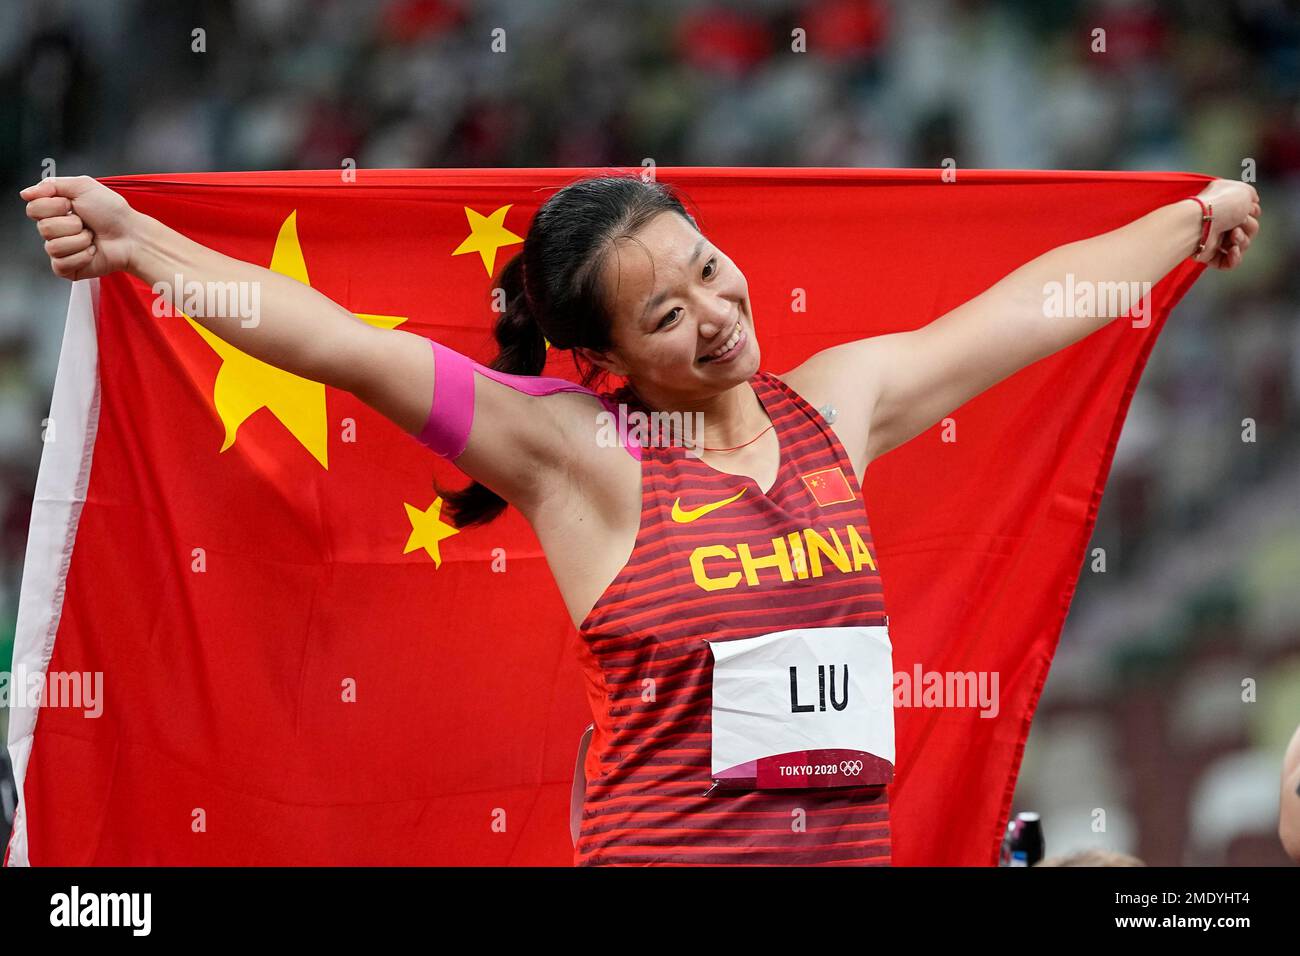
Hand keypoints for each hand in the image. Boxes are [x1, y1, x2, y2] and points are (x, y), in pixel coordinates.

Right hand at [19, 175, 136, 280]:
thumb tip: (25, 193)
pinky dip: (81, 256)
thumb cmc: (112, 212)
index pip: (33, 209)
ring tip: (92, 237)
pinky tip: (92, 252)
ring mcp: (61, 250)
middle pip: (43, 228)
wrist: (131, 236)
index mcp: (55, 210)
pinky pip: (60, 263)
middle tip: (86, 223)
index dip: (53, 206)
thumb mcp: (83, 186)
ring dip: (79, 240)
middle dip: (70, 224)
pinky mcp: (68, 268)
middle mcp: (55, 230)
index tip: (72, 204)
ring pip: (53, 246)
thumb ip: (51, 185)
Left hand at [1190, 179, 1259, 269]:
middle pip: (1250, 230)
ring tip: (1232, 235)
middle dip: (1249, 227)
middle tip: (1238, 223)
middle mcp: (1221, 220)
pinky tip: (1232, 251)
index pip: (1251, 213)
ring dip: (1242, 240)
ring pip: (1242, 245)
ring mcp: (1215, 238)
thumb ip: (1251, 195)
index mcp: (1226, 204)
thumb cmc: (1220, 205)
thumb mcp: (1243, 191)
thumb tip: (1252, 203)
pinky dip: (1235, 258)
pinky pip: (1229, 263)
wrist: (1200, 223)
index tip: (1249, 210)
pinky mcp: (1209, 255)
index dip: (1253, 213)